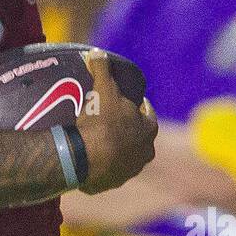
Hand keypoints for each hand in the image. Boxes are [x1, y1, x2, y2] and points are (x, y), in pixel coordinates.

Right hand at [74, 49, 158, 194]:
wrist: (86, 159)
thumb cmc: (102, 122)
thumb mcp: (103, 90)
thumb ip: (102, 70)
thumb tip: (98, 52)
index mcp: (149, 129)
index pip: (147, 114)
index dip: (137, 106)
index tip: (125, 100)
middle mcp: (144, 153)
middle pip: (137, 137)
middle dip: (126, 129)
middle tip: (108, 119)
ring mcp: (129, 171)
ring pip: (124, 156)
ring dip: (115, 149)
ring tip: (97, 139)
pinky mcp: (111, 183)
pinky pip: (107, 171)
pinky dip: (101, 165)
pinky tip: (88, 157)